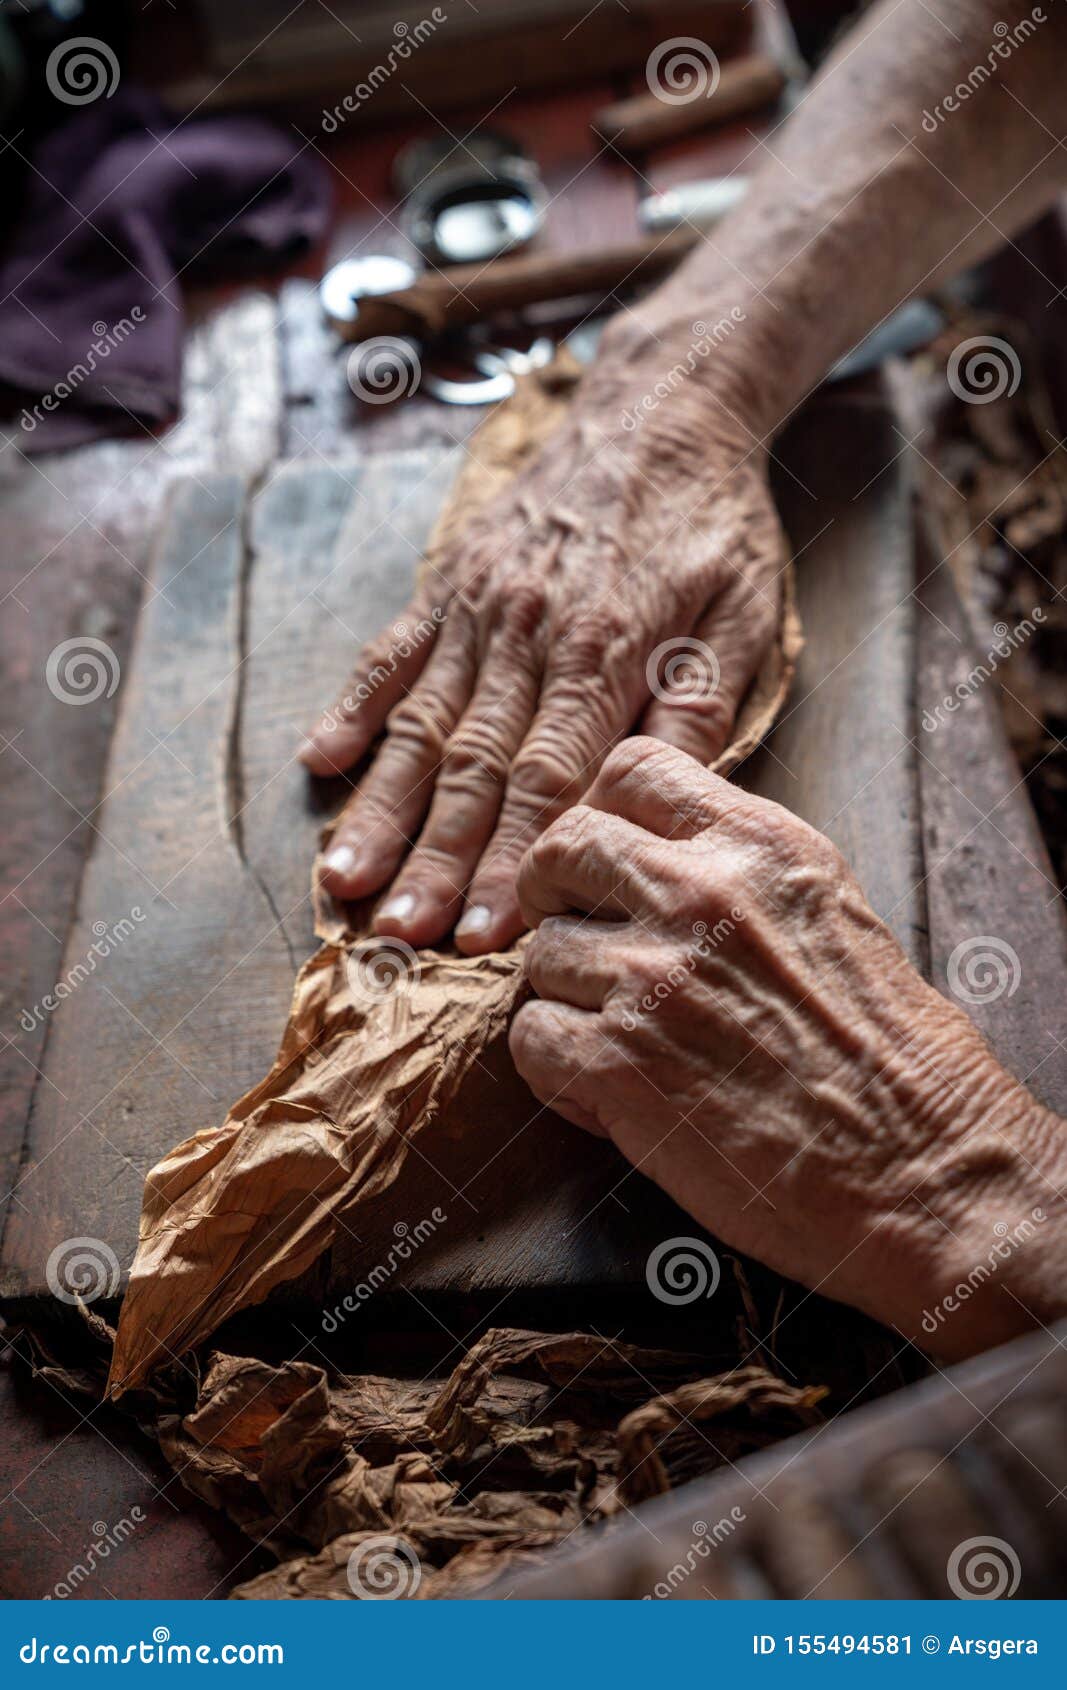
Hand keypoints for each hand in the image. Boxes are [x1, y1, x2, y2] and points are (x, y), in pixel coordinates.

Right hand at [301, 320, 785, 954]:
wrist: (660, 407)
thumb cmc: (711, 522)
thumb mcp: (742, 612)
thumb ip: (695, 705)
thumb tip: (658, 799)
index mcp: (605, 649)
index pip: (552, 778)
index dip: (512, 858)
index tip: (484, 933)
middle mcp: (528, 633)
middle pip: (473, 766)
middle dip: (435, 858)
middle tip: (399, 935)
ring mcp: (479, 607)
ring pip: (421, 722)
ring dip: (382, 808)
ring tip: (341, 879)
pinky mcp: (451, 582)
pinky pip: (392, 651)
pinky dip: (353, 706)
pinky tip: (320, 762)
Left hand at [509, 738, 1064, 1358]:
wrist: (918, 1170)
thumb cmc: (890, 1055)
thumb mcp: (829, 910)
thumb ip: (741, 869)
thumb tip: (654, 850)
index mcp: (760, 846)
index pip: (633, 768)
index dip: (599, 812)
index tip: (603, 856)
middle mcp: (699, 894)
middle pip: (563, 847)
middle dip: (554, 890)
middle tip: (574, 931)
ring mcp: (651, 977)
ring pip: (540, 951)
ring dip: (565, 993)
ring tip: (623, 1034)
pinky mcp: (616, 1062)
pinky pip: (531, 1037)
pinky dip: (558, 1068)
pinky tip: (612, 1089)